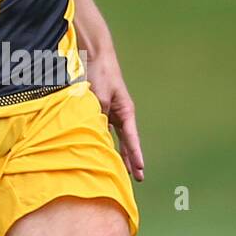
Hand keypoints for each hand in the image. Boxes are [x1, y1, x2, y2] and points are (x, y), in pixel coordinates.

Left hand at [86, 51, 143, 181]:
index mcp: (125, 111)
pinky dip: (102, 141)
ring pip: (115, 138)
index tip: (140, 169)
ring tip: (121, 171)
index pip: (132, 138)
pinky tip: (101, 152)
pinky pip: (102, 130)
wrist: (95, 56)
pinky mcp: (100, 110)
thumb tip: (96, 133)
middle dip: (131, 160)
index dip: (135, 155)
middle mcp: (120, 114)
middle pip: (127, 142)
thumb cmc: (102, 75)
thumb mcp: (100, 98)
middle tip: (137, 178)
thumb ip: (99, 116)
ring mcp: (110, 113)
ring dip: (117, 154)